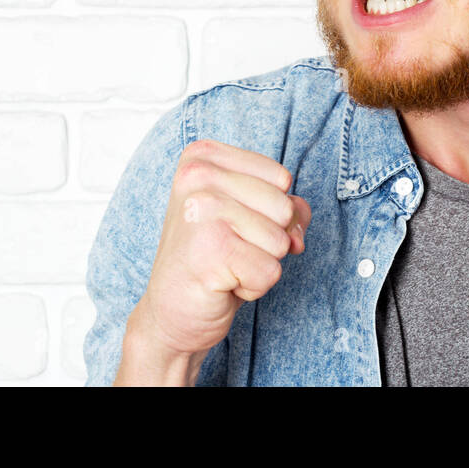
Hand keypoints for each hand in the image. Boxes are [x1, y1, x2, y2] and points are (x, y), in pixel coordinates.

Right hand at [133, 139, 310, 361]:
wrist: (171, 311)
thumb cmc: (214, 257)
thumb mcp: (251, 216)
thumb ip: (288, 208)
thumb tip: (297, 232)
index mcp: (203, 157)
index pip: (281, 178)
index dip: (271, 211)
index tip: (233, 225)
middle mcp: (197, 176)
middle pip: (284, 208)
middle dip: (268, 239)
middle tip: (227, 249)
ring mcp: (202, 212)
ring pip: (281, 240)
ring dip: (261, 263)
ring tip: (225, 265)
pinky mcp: (211, 251)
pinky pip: (270, 271)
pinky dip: (254, 287)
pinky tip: (223, 284)